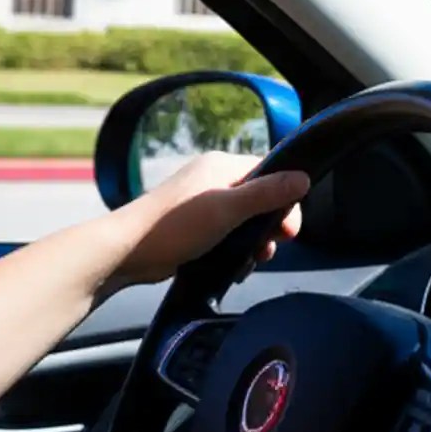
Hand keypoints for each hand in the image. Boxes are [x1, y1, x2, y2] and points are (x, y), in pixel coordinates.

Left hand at [113, 152, 310, 285]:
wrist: (126, 251)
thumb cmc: (176, 226)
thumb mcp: (228, 209)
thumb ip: (266, 194)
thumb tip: (304, 178)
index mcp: (222, 165)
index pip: (270, 172)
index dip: (285, 198)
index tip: (288, 229)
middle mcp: (213, 179)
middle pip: (260, 198)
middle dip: (270, 226)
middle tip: (269, 249)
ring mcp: (203, 202)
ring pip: (245, 219)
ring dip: (253, 242)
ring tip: (250, 261)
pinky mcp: (194, 225)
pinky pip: (228, 232)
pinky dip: (235, 248)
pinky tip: (234, 265)